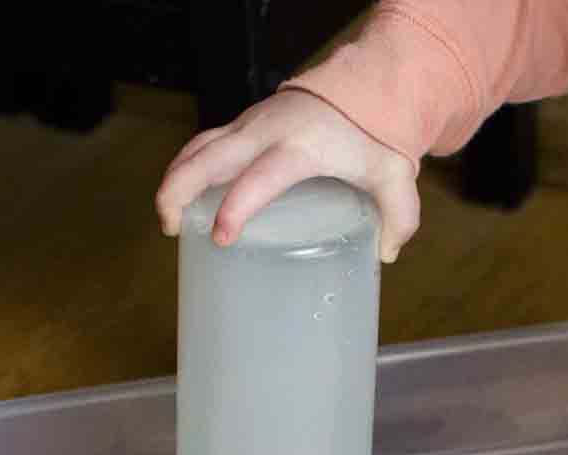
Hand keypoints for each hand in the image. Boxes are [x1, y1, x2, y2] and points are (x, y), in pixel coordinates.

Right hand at [155, 90, 420, 262]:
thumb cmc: (373, 133)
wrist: (360, 85)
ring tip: (169, 220)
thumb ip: (398, 216)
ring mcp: (250, 125)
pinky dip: (186, 168)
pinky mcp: (243, 126)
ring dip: (175, 178)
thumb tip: (385, 255)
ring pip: (199, 147)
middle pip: (209, 156)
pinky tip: (182, 197)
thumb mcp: (394, 173)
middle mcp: (266, 131)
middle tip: (171, 229)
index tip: (222, 237)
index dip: (236, 206)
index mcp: (300, 145)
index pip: (259, 177)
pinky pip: (205, 144)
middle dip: (179, 189)